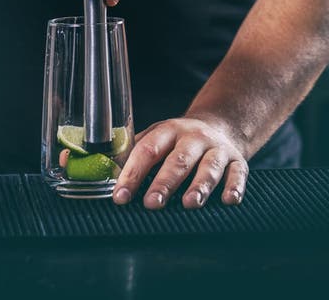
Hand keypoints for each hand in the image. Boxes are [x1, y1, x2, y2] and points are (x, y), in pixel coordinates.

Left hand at [112, 115, 247, 209]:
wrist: (221, 126)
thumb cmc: (179, 141)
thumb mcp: (156, 137)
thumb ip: (131, 153)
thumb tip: (90, 168)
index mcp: (168, 131)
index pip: (147, 150)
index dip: (133, 173)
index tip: (121, 197)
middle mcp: (193, 138)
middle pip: (179, 159)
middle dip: (165, 182)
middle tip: (153, 203)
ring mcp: (217, 149)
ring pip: (209, 166)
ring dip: (200, 185)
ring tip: (190, 204)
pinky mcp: (238, 161)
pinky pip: (238, 174)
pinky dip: (235, 187)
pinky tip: (229, 200)